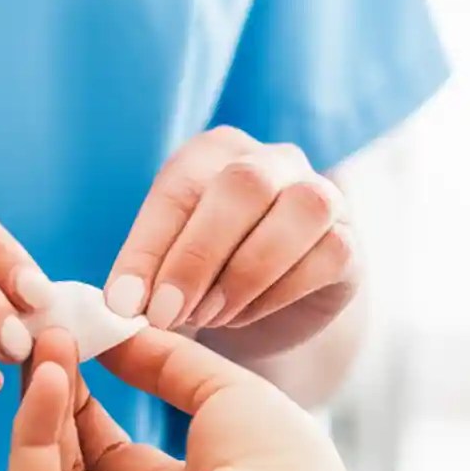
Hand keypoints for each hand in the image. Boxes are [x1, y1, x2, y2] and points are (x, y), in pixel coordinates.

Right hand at [5, 327, 356, 470]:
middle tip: (50, 333)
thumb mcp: (224, 393)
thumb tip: (114, 336)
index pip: (111, 452)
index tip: (75, 341)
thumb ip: (166, 362)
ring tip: (49, 344)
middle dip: (59, 392)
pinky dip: (31, 431)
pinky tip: (52, 379)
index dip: (87, 396)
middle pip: (72, 459)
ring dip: (41, 402)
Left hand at [104, 127, 357, 352]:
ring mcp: (320, 194)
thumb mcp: (164, 271)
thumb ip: (145, 277)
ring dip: (246, 275)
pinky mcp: (347, 240)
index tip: (125, 304)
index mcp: (212, 152)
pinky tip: (245, 316)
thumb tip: (122, 304)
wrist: (265, 310)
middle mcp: (271, 160)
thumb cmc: (203, 278)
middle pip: (244, 185)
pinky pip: (328, 254)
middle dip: (199, 256)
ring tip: (209, 318)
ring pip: (300, 210)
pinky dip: (278, 293)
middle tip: (167, 314)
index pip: (179, 188)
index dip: (148, 248)